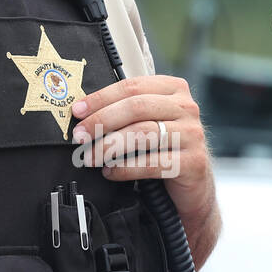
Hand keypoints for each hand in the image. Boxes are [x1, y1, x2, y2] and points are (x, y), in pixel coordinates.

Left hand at [70, 75, 213, 226]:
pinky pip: (152, 163)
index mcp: (174, 89)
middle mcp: (187, 108)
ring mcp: (192, 134)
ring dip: (109, 146)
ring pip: (142, 134)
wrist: (193, 185)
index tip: (77, 111)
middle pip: (135, 107)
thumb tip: (82, 113)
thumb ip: (125, 111)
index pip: (131, 86)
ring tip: (90, 157)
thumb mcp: (148, 122)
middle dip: (101, 121)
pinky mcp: (193, 162)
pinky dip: (125, 168)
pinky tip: (110, 172)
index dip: (100, 98)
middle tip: (79, 136)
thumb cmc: (162, 148)